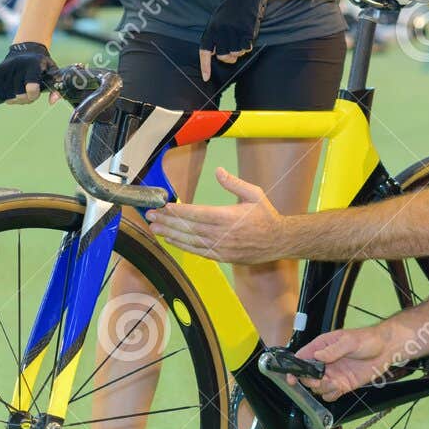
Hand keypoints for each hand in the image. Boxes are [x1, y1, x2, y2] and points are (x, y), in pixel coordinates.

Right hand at [0, 40, 59, 103]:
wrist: (26, 50)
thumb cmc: (42, 65)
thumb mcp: (53, 72)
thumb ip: (56, 87)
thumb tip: (52, 102)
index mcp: (33, 64)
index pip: (31, 88)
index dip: (33, 95)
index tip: (35, 93)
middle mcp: (18, 64)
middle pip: (19, 94)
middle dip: (25, 99)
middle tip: (29, 94)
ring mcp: (6, 67)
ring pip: (8, 95)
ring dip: (15, 98)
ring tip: (20, 91)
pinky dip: (6, 95)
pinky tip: (12, 89)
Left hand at [144, 167, 282, 263]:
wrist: (278, 241)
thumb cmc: (266, 216)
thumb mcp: (254, 194)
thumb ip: (234, 183)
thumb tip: (218, 171)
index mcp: (229, 217)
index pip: (198, 213)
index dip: (179, 211)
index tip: (164, 206)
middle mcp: (223, 234)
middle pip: (189, 228)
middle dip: (168, 221)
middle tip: (151, 215)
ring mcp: (221, 248)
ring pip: (190, 241)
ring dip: (170, 234)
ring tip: (154, 228)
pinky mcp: (222, 257)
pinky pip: (197, 251)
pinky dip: (182, 246)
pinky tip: (170, 240)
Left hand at [198, 0, 269, 80]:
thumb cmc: (233, 7)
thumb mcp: (218, 20)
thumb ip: (215, 36)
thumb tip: (215, 52)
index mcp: (211, 29)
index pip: (205, 52)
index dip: (205, 66)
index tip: (206, 78)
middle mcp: (220, 32)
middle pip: (224, 57)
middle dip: (230, 57)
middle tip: (233, 49)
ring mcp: (233, 32)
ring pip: (236, 54)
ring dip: (240, 50)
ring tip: (241, 36)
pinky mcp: (246, 31)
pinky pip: (246, 48)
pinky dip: (248, 45)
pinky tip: (248, 34)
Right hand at [295, 324, 397, 401]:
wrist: (386, 349)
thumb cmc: (368, 339)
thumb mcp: (350, 341)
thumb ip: (333, 350)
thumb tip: (318, 356)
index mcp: (322, 346)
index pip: (302, 357)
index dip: (295, 367)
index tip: (292, 376)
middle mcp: (325, 362)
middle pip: (307, 375)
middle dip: (310, 380)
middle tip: (321, 379)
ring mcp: (333, 374)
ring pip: (317, 387)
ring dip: (322, 388)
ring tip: (335, 382)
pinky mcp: (342, 384)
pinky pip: (330, 394)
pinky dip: (331, 394)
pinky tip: (339, 388)